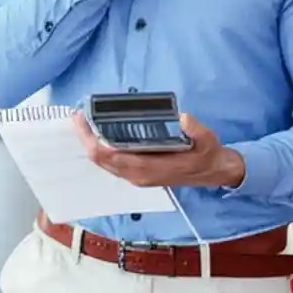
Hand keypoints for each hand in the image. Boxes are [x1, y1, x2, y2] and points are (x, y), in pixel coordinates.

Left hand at [73, 112, 245, 188]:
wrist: (214, 172)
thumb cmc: (207, 155)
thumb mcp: (207, 140)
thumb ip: (196, 130)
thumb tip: (184, 118)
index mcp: (149, 168)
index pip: (111, 156)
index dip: (93, 139)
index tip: (83, 119)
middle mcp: (138, 175)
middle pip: (101, 160)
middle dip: (86, 139)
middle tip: (78, 116)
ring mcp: (137, 176)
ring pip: (104, 164)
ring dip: (91, 144)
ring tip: (83, 123)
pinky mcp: (138, 174)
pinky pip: (112, 164)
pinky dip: (101, 150)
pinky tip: (98, 135)